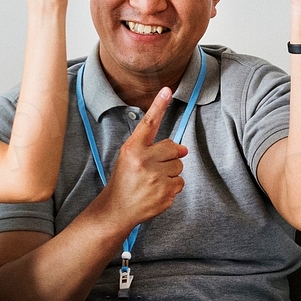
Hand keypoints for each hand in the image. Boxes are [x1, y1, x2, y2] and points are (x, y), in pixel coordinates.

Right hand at [98, 88, 186, 230]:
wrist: (116, 210)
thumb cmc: (124, 180)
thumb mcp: (129, 158)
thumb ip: (154, 148)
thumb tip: (184, 149)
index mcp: (132, 149)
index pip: (148, 123)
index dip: (158, 105)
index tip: (167, 90)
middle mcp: (143, 161)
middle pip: (173, 148)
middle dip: (169, 157)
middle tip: (153, 169)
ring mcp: (155, 178)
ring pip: (179, 167)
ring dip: (170, 173)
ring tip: (152, 182)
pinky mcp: (164, 193)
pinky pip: (180, 183)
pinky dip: (172, 187)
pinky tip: (156, 192)